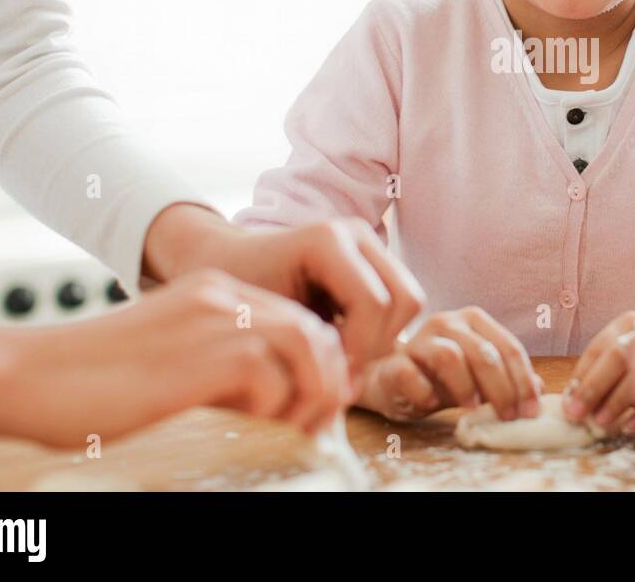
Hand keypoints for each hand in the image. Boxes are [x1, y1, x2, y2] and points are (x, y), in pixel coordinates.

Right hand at [0, 269, 351, 445]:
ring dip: (311, 396)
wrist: (24, 376)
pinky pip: (271, 377)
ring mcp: (213, 320)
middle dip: (327, 382)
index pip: (300, 320)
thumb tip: (277, 406)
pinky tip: (247, 428)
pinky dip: (273, 410)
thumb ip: (221, 367)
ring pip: (308, 346)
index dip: (320, 366)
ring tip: (292, 432)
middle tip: (313, 427)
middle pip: (316, 331)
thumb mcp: (172, 362)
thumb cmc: (89, 384)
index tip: (314, 409)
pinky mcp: (199, 354)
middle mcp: (223, 296)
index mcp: (216, 293)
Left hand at [143, 205, 424, 379]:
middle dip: (377, 345)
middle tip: (342, 375)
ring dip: (382, 339)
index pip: (374, 304)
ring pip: (408, 301)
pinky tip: (344, 346)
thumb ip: (303, 355)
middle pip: (404, 298)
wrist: (226, 266)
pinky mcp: (375, 258)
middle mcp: (354, 232)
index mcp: (326, 239)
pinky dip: (380, 330)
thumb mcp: (261, 326)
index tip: (331, 380)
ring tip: (341, 362)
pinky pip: (399, 301)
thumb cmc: (234, 298)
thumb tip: (338, 402)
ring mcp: (368, 242)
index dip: (360, 349)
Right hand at [355, 307, 541, 421]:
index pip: (508, 346)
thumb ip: (507, 379)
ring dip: (467, 387)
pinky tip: (433, 405)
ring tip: (473, 410)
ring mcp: (418, 340)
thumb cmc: (439, 377)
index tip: (530, 411)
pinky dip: (426, 392)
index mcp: (473, 320)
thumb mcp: (478, 378)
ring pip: (450, 356)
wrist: (388, 379)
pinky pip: (410, 373)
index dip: (523, 381)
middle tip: (508, 417)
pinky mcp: (393, 361)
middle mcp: (447, 322)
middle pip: (484, 353)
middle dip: (502, 389)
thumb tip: (541, 391)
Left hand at [563, 310, 634, 434]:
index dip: (584, 372)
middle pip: (619, 354)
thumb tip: (576, 397)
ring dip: (618, 401)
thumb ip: (618, 370)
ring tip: (602, 424)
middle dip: (594, 387)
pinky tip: (630, 426)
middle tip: (575, 415)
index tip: (569, 397)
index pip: (603, 345)